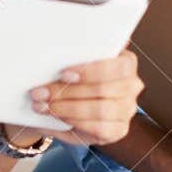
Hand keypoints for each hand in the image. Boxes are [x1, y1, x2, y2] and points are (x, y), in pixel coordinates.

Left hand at [26, 48, 143, 146]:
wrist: (72, 103)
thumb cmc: (74, 76)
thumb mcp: (75, 60)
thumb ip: (76, 53)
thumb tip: (61, 42)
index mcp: (126, 62)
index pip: (118, 66)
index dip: (91, 70)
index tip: (63, 74)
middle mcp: (132, 85)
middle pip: (102, 89)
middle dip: (66, 91)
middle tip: (40, 93)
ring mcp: (127, 109)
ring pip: (99, 109)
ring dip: (66, 108)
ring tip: (43, 106)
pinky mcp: (119, 129)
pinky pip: (99, 128)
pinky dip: (74, 122)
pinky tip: (58, 116)